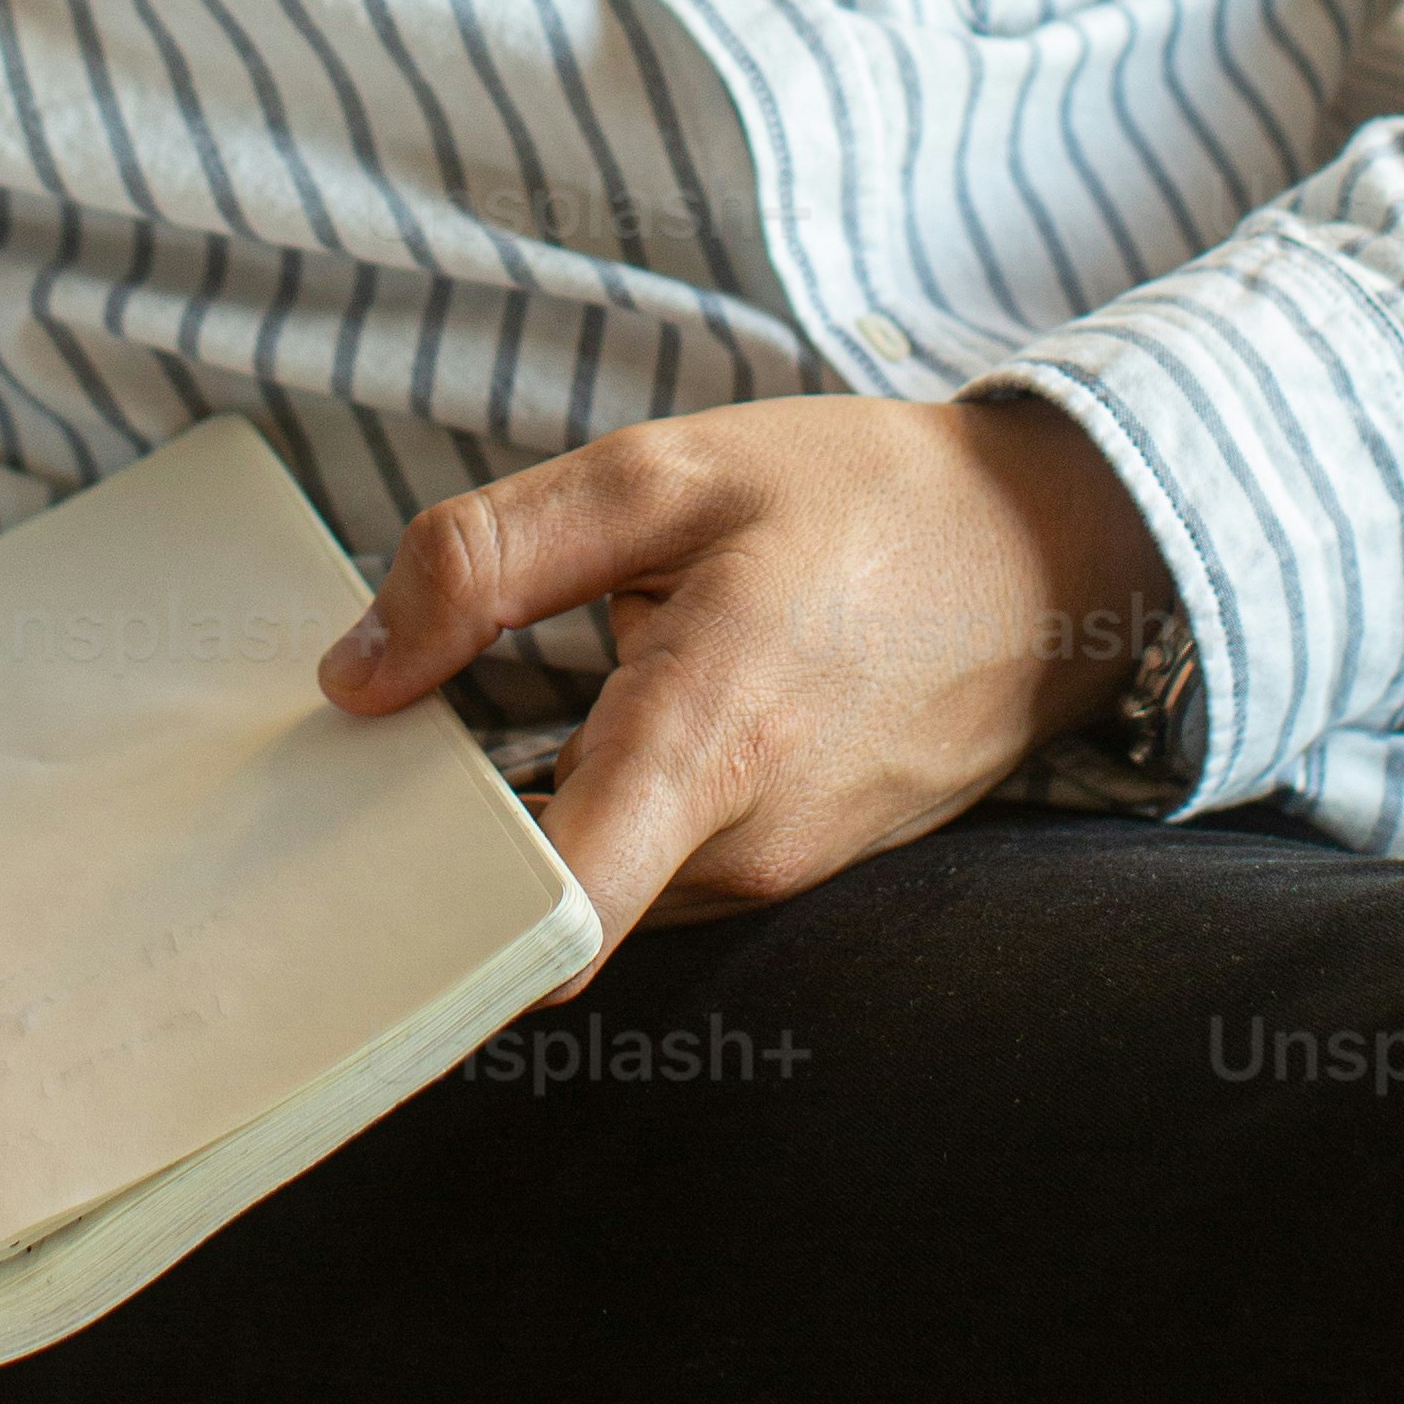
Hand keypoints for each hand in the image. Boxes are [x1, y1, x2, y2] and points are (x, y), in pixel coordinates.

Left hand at [319, 389, 1173, 942]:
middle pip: (543, 906)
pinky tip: (595, 722)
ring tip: (489, 714)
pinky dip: (603, 813)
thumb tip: (356, 675)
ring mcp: (777, 875)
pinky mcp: (791, 872)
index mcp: (709, 741)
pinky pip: (658, 869)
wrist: (1053, 556)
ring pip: (597, 887)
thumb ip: (490, 559)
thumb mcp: (664, 474)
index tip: (350, 885)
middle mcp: (745, 847)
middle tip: (383, 744)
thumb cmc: (861, 501)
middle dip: (452, 843)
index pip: (557, 921)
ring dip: (532, 819)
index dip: (441, 930)